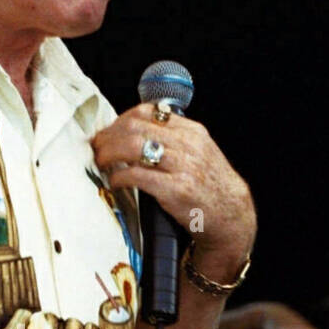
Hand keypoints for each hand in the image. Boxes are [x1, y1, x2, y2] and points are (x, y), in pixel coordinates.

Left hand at [90, 102, 255, 267]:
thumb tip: (135, 133)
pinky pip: (137, 176)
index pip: (149, 112)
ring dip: (110, 153)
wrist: (232, 215)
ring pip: (133, 147)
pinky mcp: (176, 189)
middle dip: (109, 136)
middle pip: (135, 126)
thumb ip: (174, 140)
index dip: (121, 120)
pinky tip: (114, 181)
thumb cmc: (210, 186)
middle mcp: (188, 144)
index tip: (109, 132)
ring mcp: (183, 167)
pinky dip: (119, 177)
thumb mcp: (198, 153)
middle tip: (97, 147)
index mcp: (192, 131)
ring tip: (101, 162)